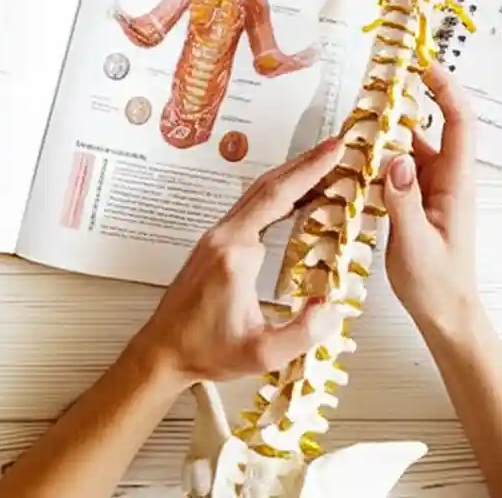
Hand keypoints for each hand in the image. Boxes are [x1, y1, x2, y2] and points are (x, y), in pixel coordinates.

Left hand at [135, 138, 342, 385]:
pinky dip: (278, 195)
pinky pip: (252, 208)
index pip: (278, 198)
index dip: (311, 170)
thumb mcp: (262, 353)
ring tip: (324, 167)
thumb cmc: (204, 352)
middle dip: (306, 162)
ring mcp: (217, 238)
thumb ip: (303, 333)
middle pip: (269, 185)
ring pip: (259, 193)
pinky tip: (295, 199)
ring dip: (292, 176)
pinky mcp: (215, 245)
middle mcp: (223, 238)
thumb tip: (332, 308)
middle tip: (337, 147)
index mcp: (236, 255)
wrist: (164, 352)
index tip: (335, 151)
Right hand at [381, 64, 480, 328]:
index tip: (425, 65)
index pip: (459, 123)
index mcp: (456, 184)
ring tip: (359, 120)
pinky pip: (401, 170)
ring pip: (413, 148)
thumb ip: (403, 200)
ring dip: (390, 133)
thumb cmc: (437, 284)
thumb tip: (395, 157)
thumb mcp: (415, 244)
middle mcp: (448, 180)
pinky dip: (381, 159)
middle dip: (410, 101)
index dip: (446, 89)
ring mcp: (434, 190)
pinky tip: (358, 160)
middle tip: (378, 84)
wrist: (447, 315)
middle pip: (434, 127)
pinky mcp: (419, 202)